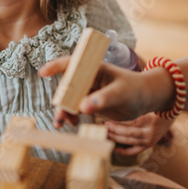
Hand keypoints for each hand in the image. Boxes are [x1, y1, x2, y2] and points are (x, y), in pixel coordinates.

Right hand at [39, 58, 173, 127]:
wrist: (145, 99)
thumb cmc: (135, 89)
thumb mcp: (120, 93)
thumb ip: (102, 99)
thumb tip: (83, 107)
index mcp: (94, 68)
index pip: (72, 64)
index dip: (55, 66)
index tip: (43, 72)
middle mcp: (88, 78)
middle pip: (67, 87)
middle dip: (60, 101)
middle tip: (60, 118)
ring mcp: (88, 90)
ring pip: (69, 100)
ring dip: (63, 111)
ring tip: (61, 124)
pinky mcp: (90, 102)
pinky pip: (75, 108)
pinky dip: (70, 116)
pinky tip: (72, 124)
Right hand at [105, 113, 174, 155]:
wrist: (172, 105)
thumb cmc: (161, 118)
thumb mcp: (154, 130)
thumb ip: (142, 134)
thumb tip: (123, 135)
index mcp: (150, 143)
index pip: (134, 150)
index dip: (123, 152)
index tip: (115, 150)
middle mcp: (149, 138)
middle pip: (127, 140)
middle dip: (114, 137)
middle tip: (104, 133)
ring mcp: (148, 129)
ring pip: (127, 131)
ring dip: (114, 128)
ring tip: (106, 125)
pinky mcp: (146, 119)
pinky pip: (129, 120)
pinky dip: (120, 120)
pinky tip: (113, 117)